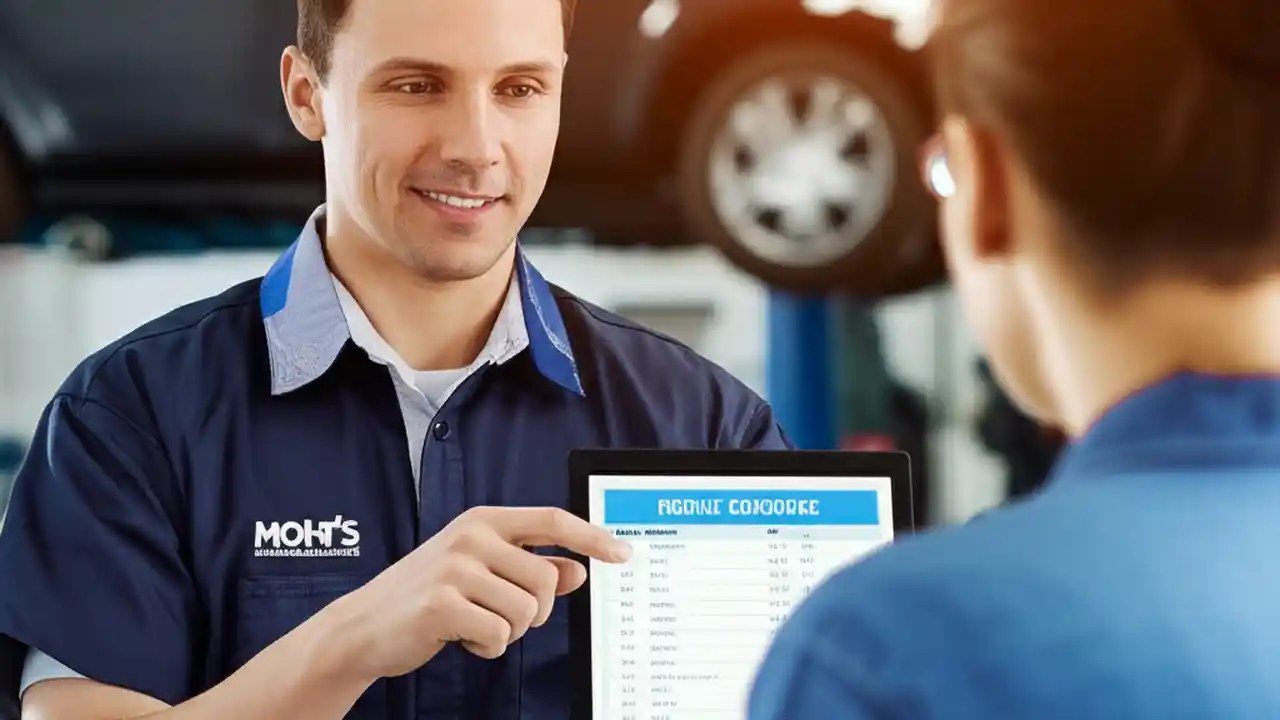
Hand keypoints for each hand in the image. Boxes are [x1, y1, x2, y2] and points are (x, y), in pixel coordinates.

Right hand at [330, 506, 631, 679]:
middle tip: (499, 615)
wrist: (364, 625)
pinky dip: (487, 647)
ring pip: (526, 612)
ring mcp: (455, 567)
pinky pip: (498, 635)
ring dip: (508, 631)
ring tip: (474, 623)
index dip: (592, 536)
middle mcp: (471, 536)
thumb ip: (531, 567)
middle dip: (534, 611)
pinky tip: (461, 637)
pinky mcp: (442, 603)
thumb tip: (579, 570)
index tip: (624, 552)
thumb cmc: (428, 595)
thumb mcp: (481, 572)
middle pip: (545, 580)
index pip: (552, 520)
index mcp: (484, 520)